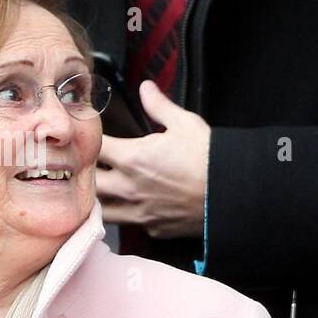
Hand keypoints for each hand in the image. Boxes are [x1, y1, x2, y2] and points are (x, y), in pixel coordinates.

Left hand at [96, 79, 209, 238]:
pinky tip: (133, 208)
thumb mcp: (185, 123)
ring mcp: (140, 212)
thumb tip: (146, 87)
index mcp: (132, 158)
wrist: (232, 194)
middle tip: (89, 166)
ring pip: (102, 211)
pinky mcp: (154, 229)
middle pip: (89, 183)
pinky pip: (130, 225)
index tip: (91, 136)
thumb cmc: (209, 158)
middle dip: (86, 174)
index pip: (94, 147)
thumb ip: (159, 106)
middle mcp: (129, 188)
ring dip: (99, 201)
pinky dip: (127, 216)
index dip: (89, 140)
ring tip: (102, 192)